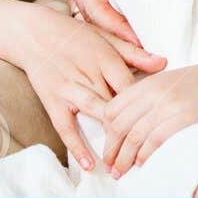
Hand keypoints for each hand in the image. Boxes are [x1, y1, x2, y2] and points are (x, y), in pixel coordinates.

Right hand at [15, 5, 166, 171]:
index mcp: (105, 58)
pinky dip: (76, 146)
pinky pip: (65, 127)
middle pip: (114, 101)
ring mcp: (69, 88)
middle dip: (130, 123)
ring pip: (94, 111)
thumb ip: (134, 54)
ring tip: (125, 156)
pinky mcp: (52, 101)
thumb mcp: (106, 38)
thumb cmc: (75, 36)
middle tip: (147, 143)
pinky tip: (89, 164)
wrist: (34, 33)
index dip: (144, 103)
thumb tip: (163, 63)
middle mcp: (88, 73)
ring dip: (110, 134)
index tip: (158, 119)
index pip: (129, 84)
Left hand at [98, 63, 197, 177]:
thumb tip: (133, 126)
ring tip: (121, 172)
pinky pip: (155, 141)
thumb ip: (152, 98)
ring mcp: (170, 104)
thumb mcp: (174, 82)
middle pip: (119, 126)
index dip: (106, 132)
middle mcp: (156, 92)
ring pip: (134, 137)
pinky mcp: (186, 117)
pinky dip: (145, 155)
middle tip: (110, 166)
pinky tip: (143, 164)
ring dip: (124, 159)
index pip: (112, 109)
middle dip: (111, 150)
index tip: (110, 147)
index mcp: (150, 82)